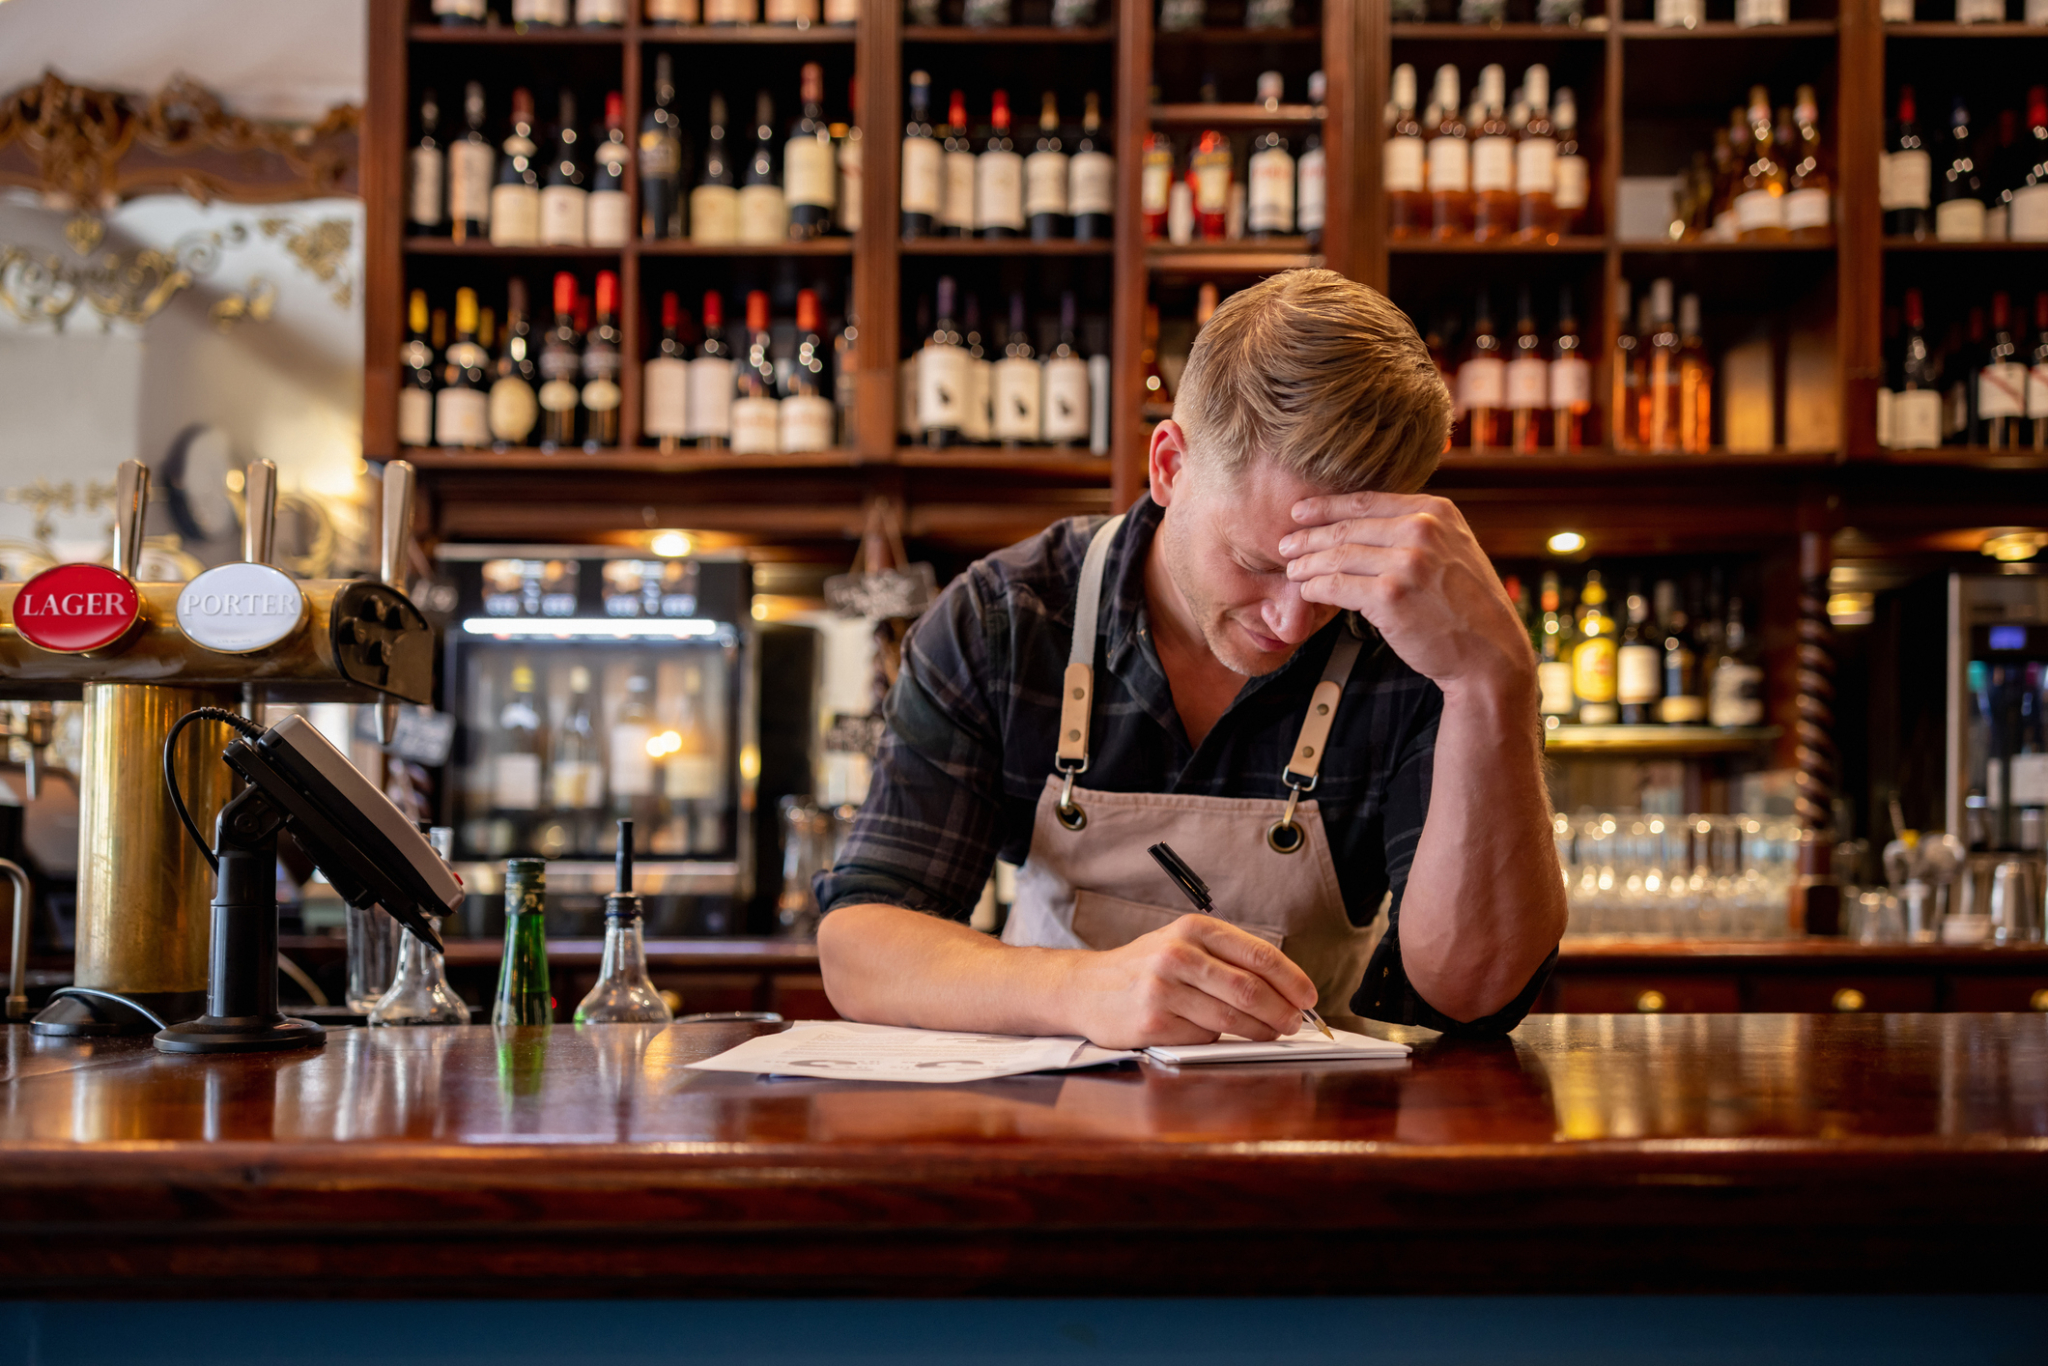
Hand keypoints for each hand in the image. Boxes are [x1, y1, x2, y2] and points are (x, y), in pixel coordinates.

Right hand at [1066, 915, 1316, 1049]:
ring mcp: (1165, 987)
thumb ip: (1227, 959)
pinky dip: (1223, 1041)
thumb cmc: (1144, 968)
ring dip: (1262, 1031)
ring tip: (1272, 1033)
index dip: (1292, 980)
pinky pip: (1205, 1037)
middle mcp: (1179, 954)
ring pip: (1233, 1017)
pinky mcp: (1154, 1021)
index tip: (1309, 998)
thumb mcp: (1183, 945)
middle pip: (1251, 989)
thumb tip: (1283, 989)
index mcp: (1194, 929)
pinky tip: (1225, 1038)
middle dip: (1283, 1011)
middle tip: (1295, 1022)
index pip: (1259, 954)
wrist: (1086, 987)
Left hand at [1278, 492, 1534, 701]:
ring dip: (1308, 563)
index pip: (1367, 501)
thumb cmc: (1469, 606)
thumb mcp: (1455, 550)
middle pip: (1347, 527)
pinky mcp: (1390, 596)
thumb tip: (1371, 521)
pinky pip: (1337, 586)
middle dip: (1309, 536)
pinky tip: (1306, 590)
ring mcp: (1407, 562)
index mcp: (1436, 511)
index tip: (1302, 512)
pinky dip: (1315, 587)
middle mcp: (1422, 530)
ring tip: (1292, 569)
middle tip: (1286, 544)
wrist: (1491, 652)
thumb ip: (1421, 530)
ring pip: (1338, 556)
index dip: (1327, 505)